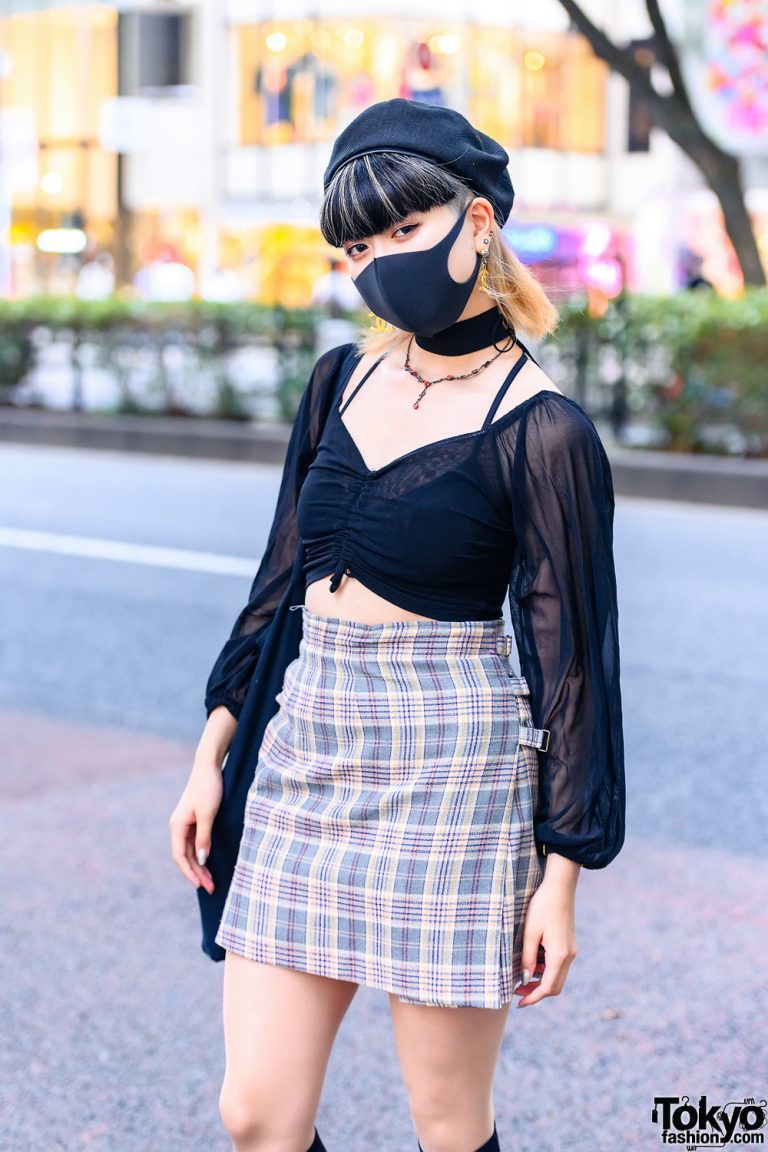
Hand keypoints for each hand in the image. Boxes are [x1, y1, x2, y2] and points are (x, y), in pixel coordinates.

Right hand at [168, 763, 222, 893]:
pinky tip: (209, 863)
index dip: (189, 872)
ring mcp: (186, 823)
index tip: (200, 885)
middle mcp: (179, 826)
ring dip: (200, 866)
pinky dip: (202, 855)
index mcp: (177, 826)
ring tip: (211, 881)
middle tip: (211, 888)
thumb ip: (204, 838)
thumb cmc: (208, 788)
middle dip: (197, 873)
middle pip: (185, 856)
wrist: (208, 766)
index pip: (180, 856)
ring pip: (191, 851)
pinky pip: (196, 843)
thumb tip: (201, 860)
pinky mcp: (195, 820)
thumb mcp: (207, 814)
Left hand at [514, 873, 577, 1006]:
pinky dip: (546, 970)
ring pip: (557, 976)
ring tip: (522, 975)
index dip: (533, 997)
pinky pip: (559, 965)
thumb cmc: (542, 906)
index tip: (518, 1002)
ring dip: (541, 981)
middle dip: (537, 992)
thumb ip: (528, 958)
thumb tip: (525, 979)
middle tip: (517, 991)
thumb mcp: (530, 932)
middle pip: (555, 986)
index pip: (548, 987)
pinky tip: (532, 962)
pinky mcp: (569, 945)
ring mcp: (571, 950)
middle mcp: (569, 956)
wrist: (560, 887)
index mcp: (559, 955)